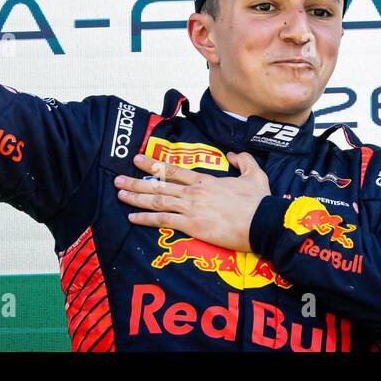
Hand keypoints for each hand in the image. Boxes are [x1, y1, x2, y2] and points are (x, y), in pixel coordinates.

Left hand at [115, 151, 270, 252]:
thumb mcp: (255, 175)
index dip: (154, 165)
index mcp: (206, 180)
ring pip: (157, 200)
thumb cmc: (259, 201)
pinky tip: (133, 217)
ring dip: (136, 197)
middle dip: (137, 181)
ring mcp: (191, 208)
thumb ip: (244, 161)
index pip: (174, 170)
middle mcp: (194, 192)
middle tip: (117, 178)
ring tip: (120, 194)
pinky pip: (163, 220)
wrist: (262, 222)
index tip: (138, 159)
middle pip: (160, 184)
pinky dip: (146, 218)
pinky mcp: (192, 226)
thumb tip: (233, 154)